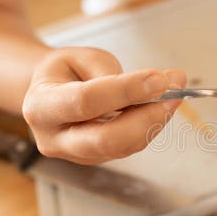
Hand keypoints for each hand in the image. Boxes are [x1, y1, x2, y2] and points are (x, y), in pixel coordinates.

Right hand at [22, 47, 185, 163]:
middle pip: (105, 139)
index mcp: (41, 106)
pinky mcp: (97, 158)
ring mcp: (75, 154)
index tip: (159, 79)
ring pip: (122, 146)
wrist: (50, 93)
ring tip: (175, 93)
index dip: (125, 91)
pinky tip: (164, 105)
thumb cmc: (66, 71)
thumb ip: (108, 71)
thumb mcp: (79, 57)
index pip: (86, 101)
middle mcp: (54, 138)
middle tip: (175, 93)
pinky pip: (129, 146)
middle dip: (146, 118)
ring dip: (155, 121)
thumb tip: (149, 88)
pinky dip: (151, 125)